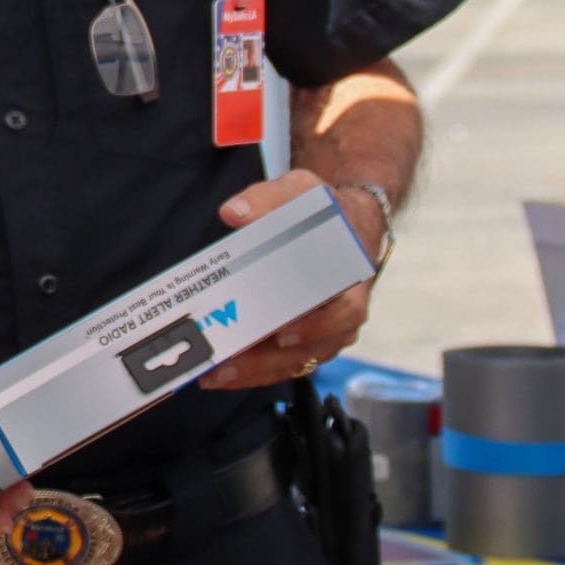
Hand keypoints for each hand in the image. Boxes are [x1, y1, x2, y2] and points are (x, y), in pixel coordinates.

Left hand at [198, 169, 381, 391]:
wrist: (346, 224)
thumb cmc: (326, 211)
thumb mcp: (304, 191)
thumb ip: (269, 198)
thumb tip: (234, 212)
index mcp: (351, 281)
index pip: (344, 313)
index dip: (317, 327)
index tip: (284, 334)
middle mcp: (343, 316)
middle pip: (311, 350)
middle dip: (266, 361)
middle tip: (226, 361)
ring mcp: (325, 333)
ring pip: (293, 364)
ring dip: (253, 372)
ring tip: (212, 373)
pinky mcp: (306, 342)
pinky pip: (282, 364)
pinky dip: (252, 371)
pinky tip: (217, 371)